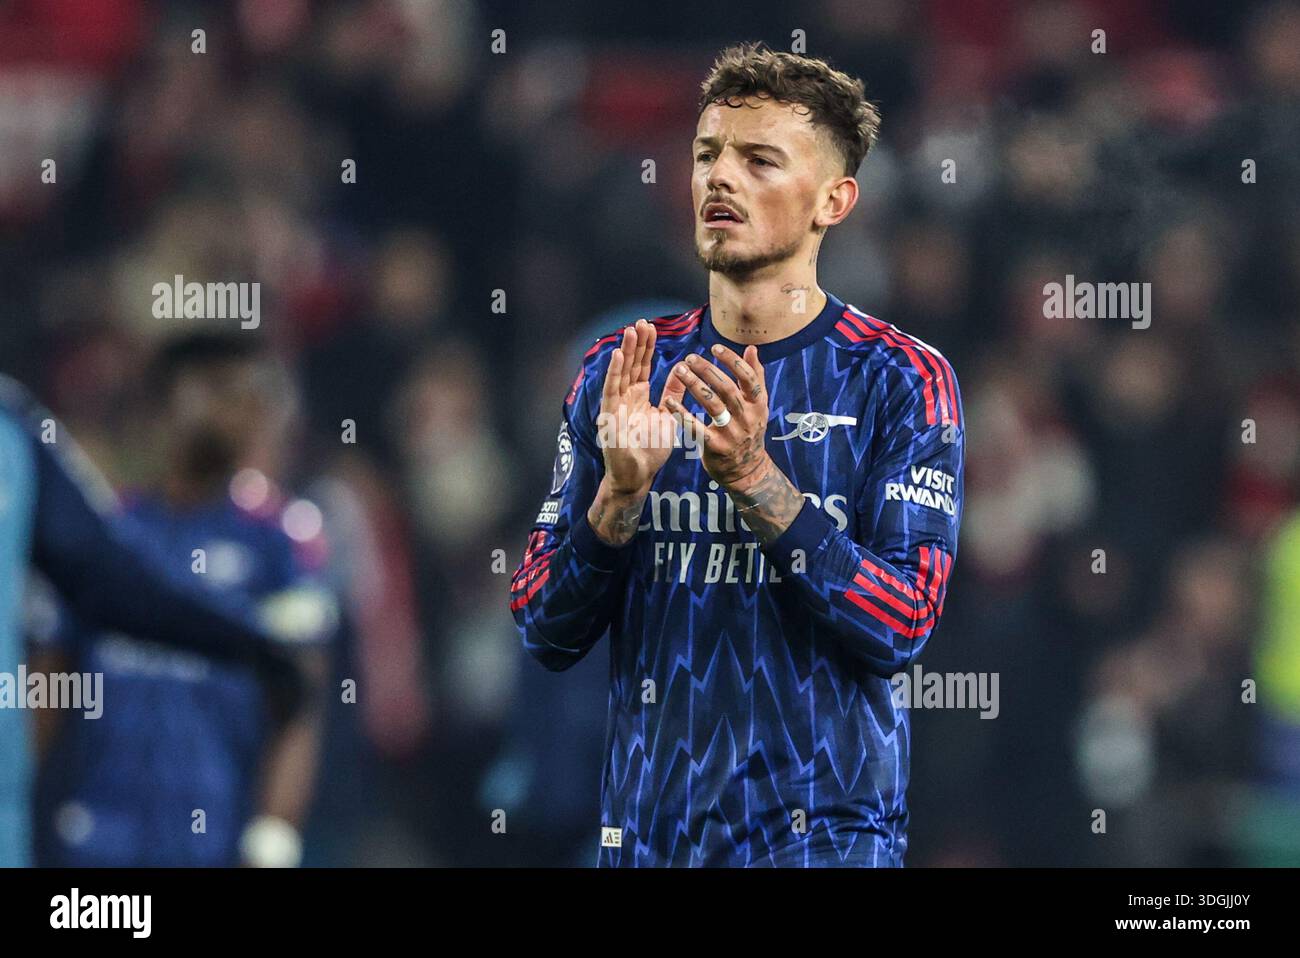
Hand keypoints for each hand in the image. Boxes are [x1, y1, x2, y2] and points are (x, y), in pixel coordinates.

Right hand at [586, 320, 682, 546]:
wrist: (638, 474)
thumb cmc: (651, 448)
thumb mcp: (669, 415)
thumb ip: (673, 393)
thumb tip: (682, 370)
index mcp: (639, 396)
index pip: (642, 366)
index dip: (646, 347)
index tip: (651, 327)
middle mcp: (626, 396)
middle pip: (631, 365)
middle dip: (636, 344)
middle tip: (641, 322)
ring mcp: (617, 404)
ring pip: (621, 373)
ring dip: (625, 352)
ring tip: (631, 331)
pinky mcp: (610, 415)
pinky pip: (612, 390)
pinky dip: (614, 373)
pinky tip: (618, 356)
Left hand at [663, 344, 805, 543]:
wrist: (747, 471)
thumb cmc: (748, 431)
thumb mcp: (758, 406)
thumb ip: (755, 378)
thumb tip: (752, 348)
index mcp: (759, 404)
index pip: (748, 377)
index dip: (731, 360)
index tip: (713, 347)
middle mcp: (748, 418)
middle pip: (728, 389)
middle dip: (708, 370)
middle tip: (690, 358)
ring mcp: (732, 433)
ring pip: (712, 405)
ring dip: (694, 385)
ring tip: (679, 370)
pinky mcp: (716, 447)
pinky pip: (696, 428)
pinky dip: (682, 413)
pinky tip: (668, 402)